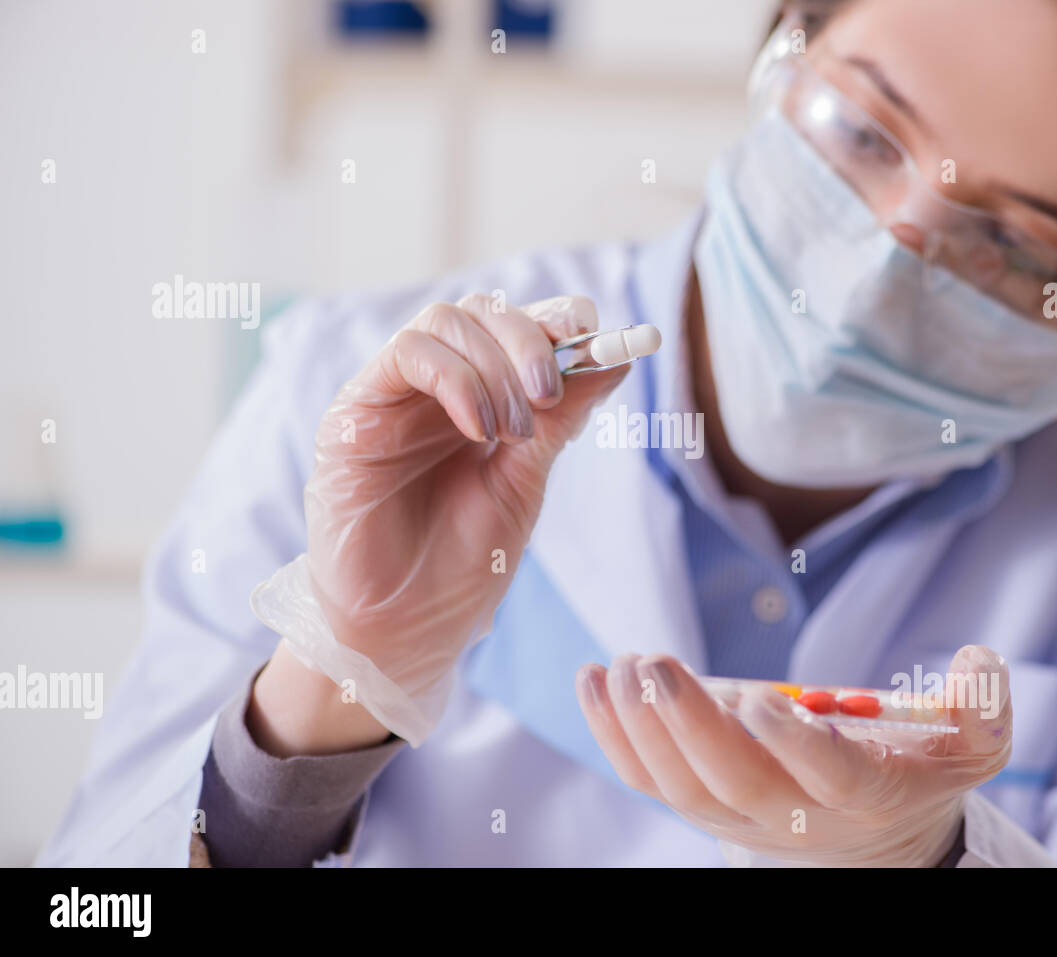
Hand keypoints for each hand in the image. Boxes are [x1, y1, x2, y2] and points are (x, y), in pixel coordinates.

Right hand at [254, 294, 628, 750]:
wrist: (406, 630)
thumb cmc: (461, 567)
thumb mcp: (524, 481)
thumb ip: (561, 418)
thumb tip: (616, 356)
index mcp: (479, 401)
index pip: (517, 327)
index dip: (557, 319)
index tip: (594, 336)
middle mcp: (434, 390)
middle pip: (483, 313)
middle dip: (530, 341)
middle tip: (549, 397)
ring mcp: (393, 397)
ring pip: (445, 322)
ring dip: (495, 367)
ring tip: (513, 433)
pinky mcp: (354, 413)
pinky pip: (406, 354)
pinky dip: (457, 379)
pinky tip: (479, 430)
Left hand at [575, 645, 1011, 865]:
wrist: (871, 834)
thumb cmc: (916, 770)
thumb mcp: (970, 745)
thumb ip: (981, 708)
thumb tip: (979, 660)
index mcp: (859, 795)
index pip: (824, 779)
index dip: (793, 746)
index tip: (761, 697)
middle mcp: (791, 814)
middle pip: (731, 785)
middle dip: (688, 728)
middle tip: (655, 667)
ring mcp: (737, 814)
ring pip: (680, 787)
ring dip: (642, 728)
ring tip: (623, 666)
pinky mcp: (700, 800)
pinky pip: (648, 778)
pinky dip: (612, 734)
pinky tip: (592, 679)